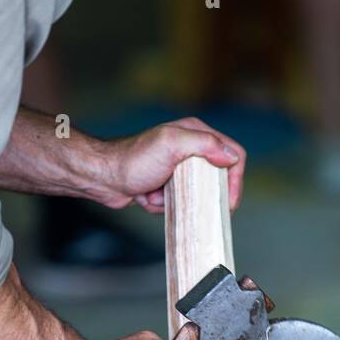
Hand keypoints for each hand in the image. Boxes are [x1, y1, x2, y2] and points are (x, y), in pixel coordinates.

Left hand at [94, 118, 245, 212]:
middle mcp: (190, 149)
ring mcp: (179, 169)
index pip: (233, 154)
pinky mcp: (168, 185)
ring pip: (197, 194)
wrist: (104, 177)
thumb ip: (204, 145)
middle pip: (217, 178)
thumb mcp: (171, 144)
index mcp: (195, 134)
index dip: (236, 179)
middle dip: (201, 194)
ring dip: (178, 200)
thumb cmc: (133, 159)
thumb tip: (231, 156)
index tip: (229, 201)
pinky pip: (180, 202)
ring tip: (158, 193)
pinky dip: (165, 205)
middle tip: (190, 202)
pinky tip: (149, 197)